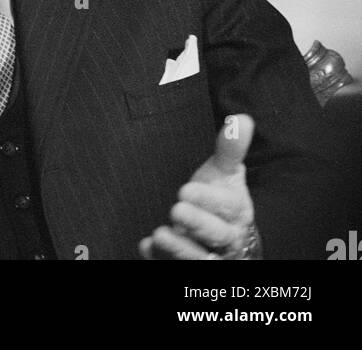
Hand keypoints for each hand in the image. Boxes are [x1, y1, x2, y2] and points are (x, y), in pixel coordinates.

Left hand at [139, 113, 257, 259]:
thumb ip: (230, 149)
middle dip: (198, 224)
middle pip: (217, 236)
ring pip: (199, 258)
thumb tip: (240, 120)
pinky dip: (160, 260)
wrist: (224, 233)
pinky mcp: (187, 265)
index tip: (185, 190)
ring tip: (159, 235)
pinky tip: (146, 248)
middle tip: (176, 210)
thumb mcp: (225, 173)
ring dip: (179, 248)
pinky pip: (174, 267)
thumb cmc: (221, 198)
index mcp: (237, 212)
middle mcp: (226, 239)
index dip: (208, 201)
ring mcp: (208, 254)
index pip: (227, 207)